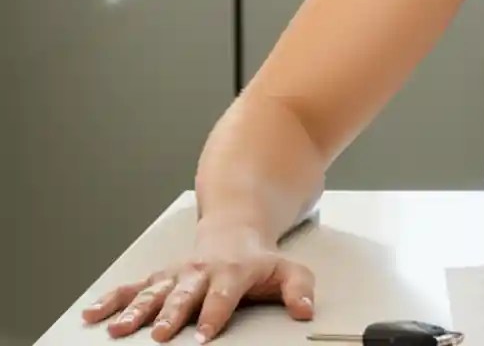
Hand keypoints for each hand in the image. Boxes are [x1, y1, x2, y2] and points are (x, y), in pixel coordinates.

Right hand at [80, 221, 314, 342]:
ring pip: (153, 293)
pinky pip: (132, 288)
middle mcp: (199, 273)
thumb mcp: (288, 269)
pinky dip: (111, 300)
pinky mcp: (159, 277)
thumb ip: (299, 289)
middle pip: (183, 296)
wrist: (234, 231)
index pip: (223, 296)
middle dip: (170, 316)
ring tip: (120, 330)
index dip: (213, 315)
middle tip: (158, 336)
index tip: (203, 335)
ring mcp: (176, 275)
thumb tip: (305, 309)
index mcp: (232, 273)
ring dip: (135, 311)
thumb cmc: (260, 261)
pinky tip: (93, 315)